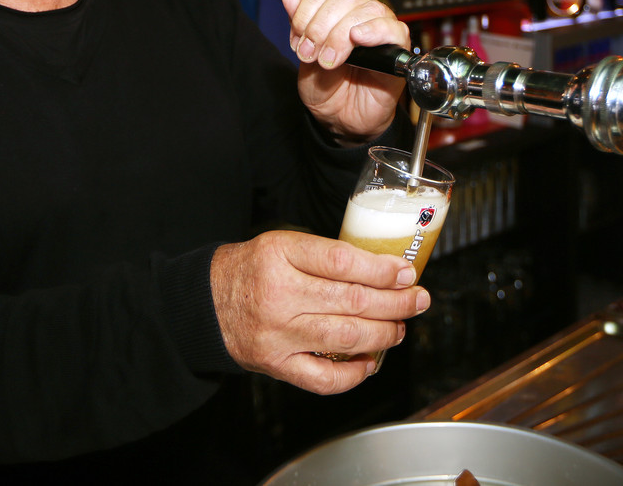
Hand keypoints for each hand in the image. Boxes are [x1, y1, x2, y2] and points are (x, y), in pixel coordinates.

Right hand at [211, 231, 429, 393]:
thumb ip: (327, 256)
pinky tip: (371, 361)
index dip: (381, 269)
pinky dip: (355, 373)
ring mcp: (278, 335)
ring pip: (346, 337)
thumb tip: (384, 271)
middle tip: (417, 300)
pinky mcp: (276, 365)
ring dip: (384, 334)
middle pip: (352, 301)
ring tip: (400, 327)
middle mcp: (279, 295)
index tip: (405, 272)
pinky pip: (325, 378)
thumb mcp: (282, 244)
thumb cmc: (250, 270)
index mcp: (279, 256)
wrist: (204, 304)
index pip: (342, 262)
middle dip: (396, 302)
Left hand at [278, 0, 408, 144]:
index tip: (297, 39)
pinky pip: (394, 29)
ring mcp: (380, 30)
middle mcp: (361, 14)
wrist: (340, 119)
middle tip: (310, 53)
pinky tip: (357, 39)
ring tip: (329, 61)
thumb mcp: (303, 51)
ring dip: (340, 35)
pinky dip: (375, 31)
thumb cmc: (327, 87)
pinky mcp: (397, 51)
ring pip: (367, 9)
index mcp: (338, 10)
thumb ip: (298, 18)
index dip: (305, 12)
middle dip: (320, 26)